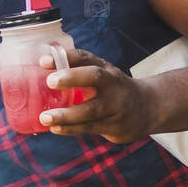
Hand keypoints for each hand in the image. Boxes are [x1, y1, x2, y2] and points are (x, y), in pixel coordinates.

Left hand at [39, 47, 154, 143]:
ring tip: (45, 117)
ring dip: (67, 115)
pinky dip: (72, 129)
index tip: (44, 61)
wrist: (149, 108)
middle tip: (49, 82)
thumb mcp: (102, 75)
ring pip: (91, 109)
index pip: (86, 58)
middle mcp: (113, 84)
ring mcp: (116, 106)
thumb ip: (76, 72)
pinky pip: (91, 128)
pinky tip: (55, 128)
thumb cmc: (113, 89)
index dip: (66, 57)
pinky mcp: (116, 126)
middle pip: (94, 77)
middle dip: (72, 78)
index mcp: (106, 70)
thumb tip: (38, 68)